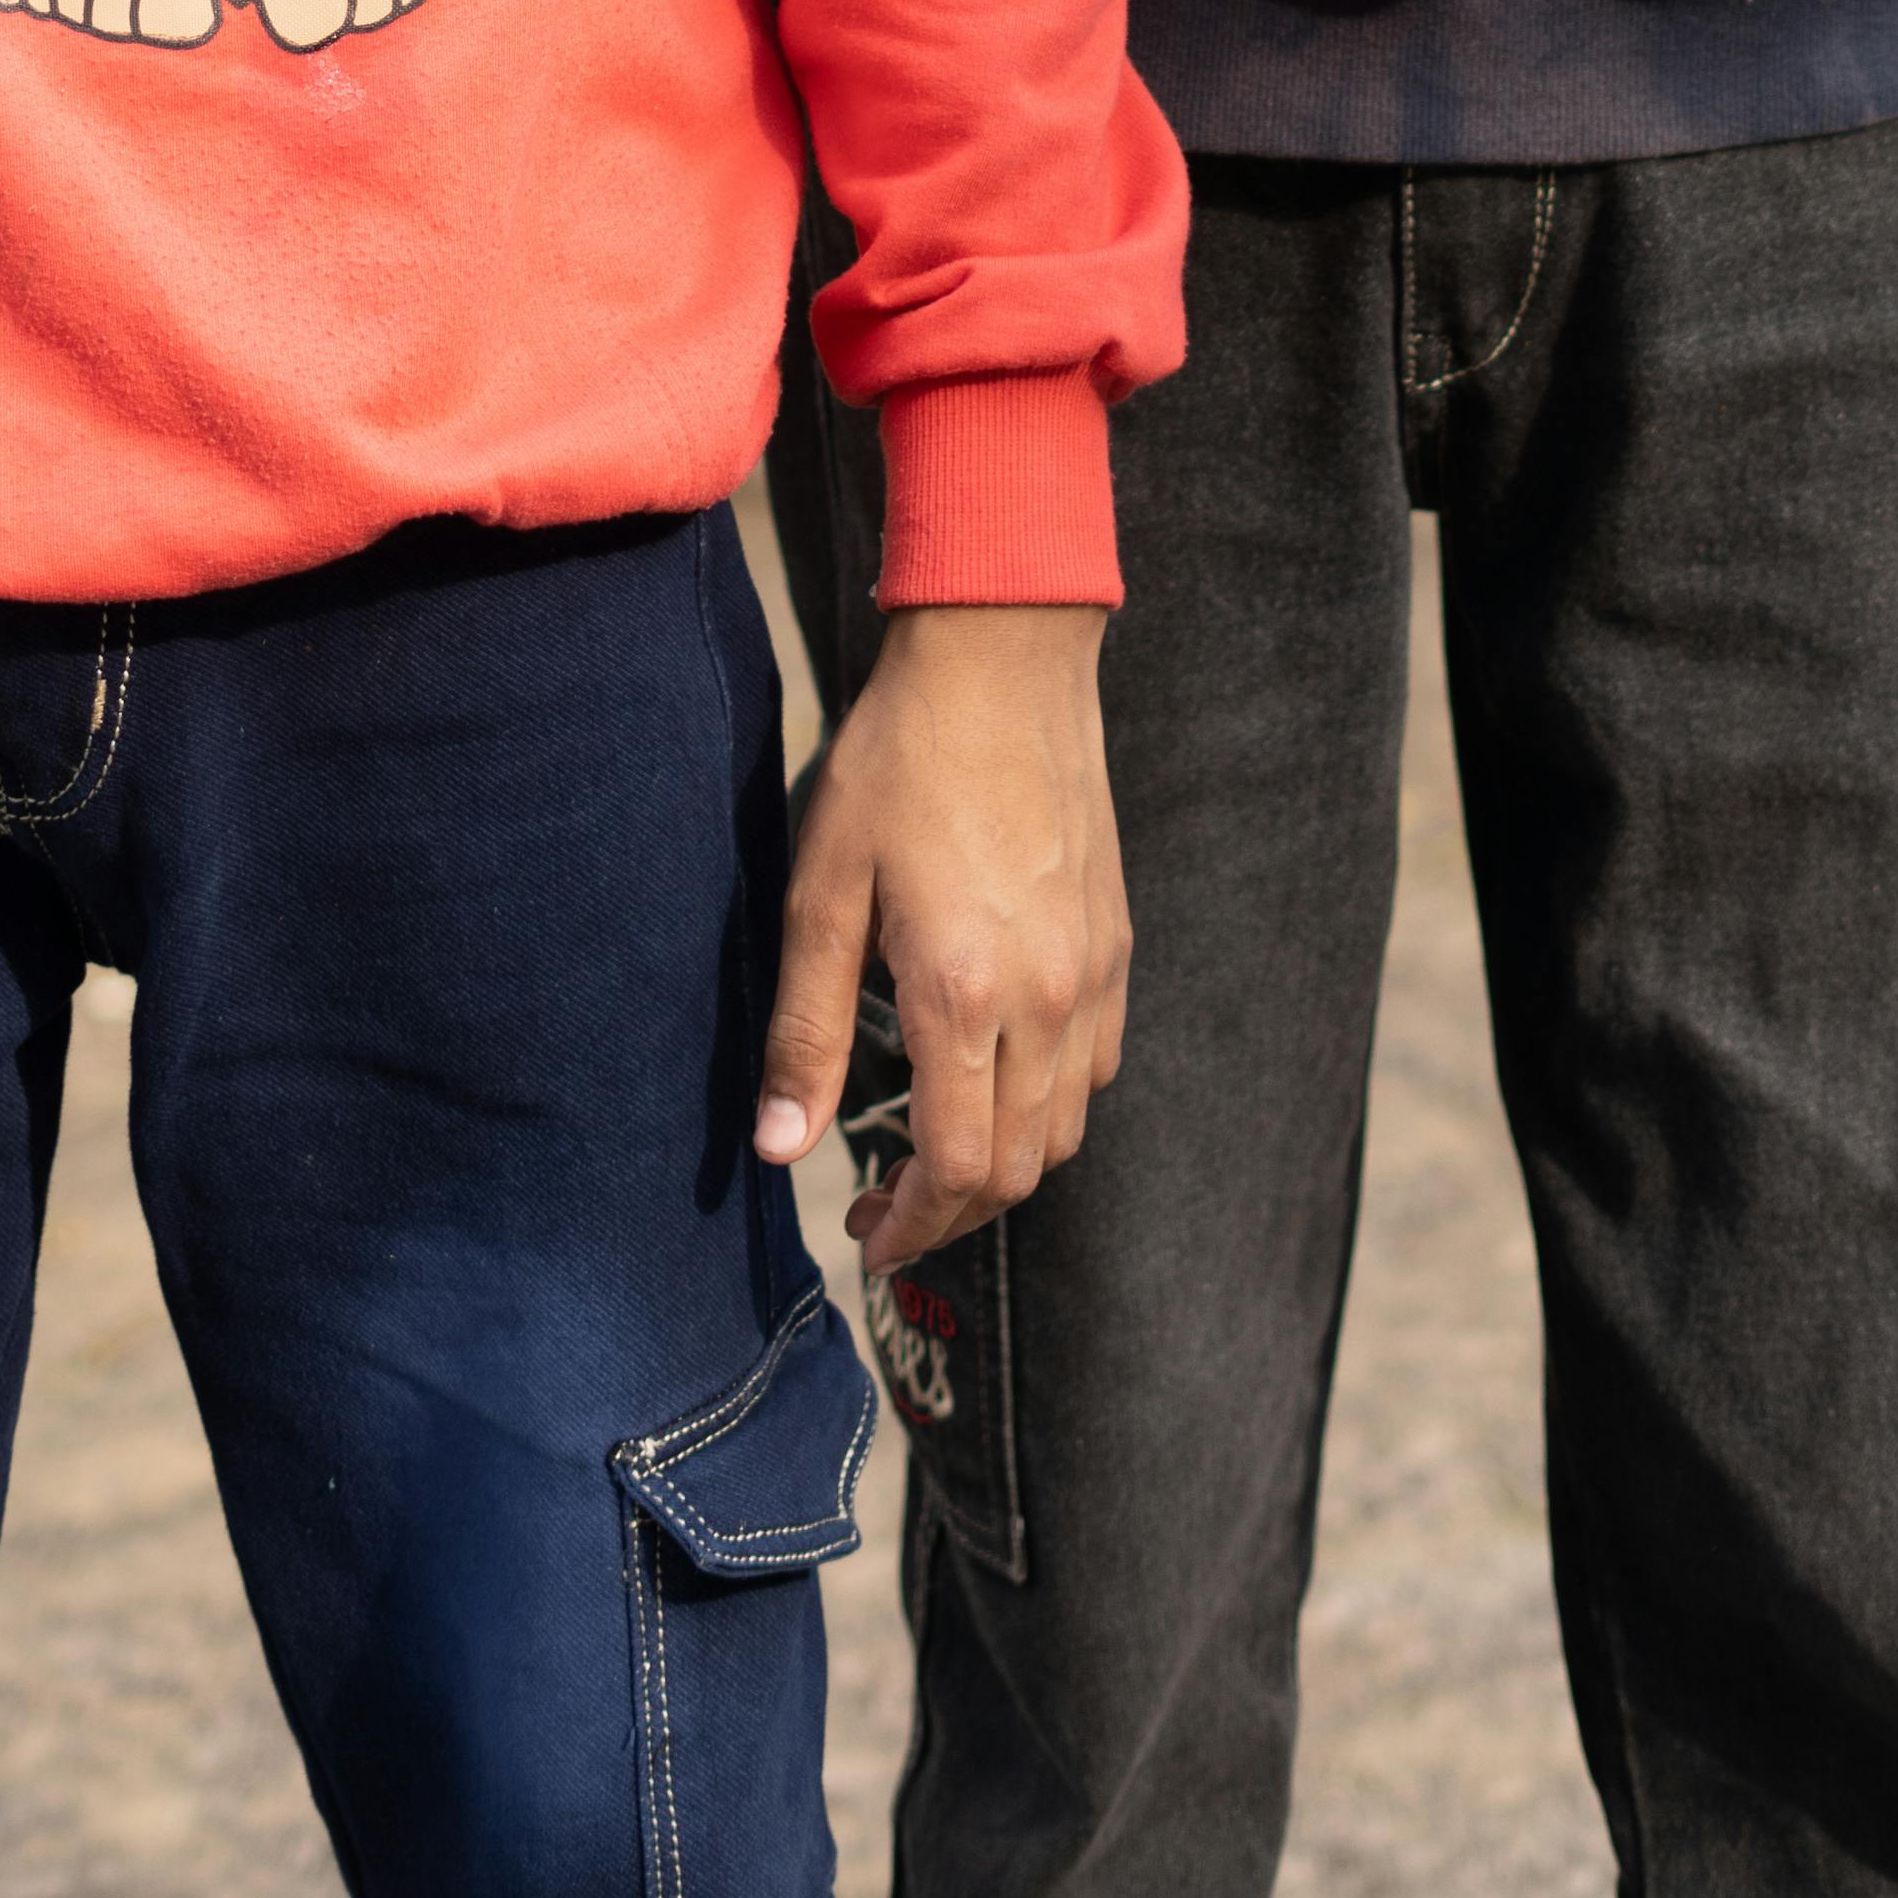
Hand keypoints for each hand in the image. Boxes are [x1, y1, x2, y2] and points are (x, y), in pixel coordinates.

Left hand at [757, 603, 1125, 1274]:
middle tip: (886, 1210)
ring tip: (935, 1153)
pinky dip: (1050, 1105)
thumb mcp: (822, 890)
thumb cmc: (897, 763)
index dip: (912, 1226)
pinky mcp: (1115, 944)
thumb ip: (804, 1031)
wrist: (1002, 659)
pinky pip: (1097, 1066)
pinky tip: (995, 1077)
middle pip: (1018, 1168)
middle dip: (952, 1213)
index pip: (957, 1168)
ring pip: (1066, 1128)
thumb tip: (782, 1150)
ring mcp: (1092, 974)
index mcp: (962, 993)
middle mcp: (1046, 998)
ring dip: (1003, 1167)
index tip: (868, 1238)